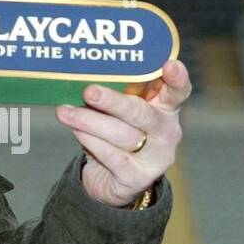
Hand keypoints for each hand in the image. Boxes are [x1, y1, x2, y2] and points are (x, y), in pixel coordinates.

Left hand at [54, 60, 191, 207]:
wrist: (112, 179)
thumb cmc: (115, 132)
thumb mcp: (119, 111)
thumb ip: (112, 93)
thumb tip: (78, 74)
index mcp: (165, 108)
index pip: (178, 91)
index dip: (177, 78)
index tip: (169, 64)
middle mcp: (166, 131)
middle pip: (142, 113)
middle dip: (113, 101)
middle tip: (89, 91)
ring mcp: (156, 157)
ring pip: (122, 134)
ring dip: (90, 121)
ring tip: (65, 112)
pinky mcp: (138, 177)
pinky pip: (113, 156)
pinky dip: (92, 141)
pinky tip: (77, 131)